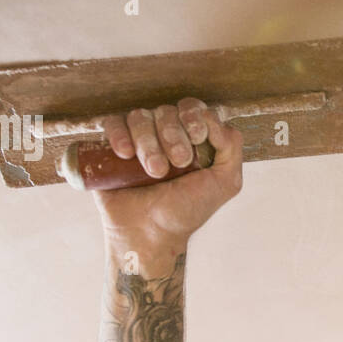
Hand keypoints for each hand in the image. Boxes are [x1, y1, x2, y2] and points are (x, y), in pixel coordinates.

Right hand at [91, 97, 242, 247]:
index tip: (196, 138)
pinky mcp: (110, 147)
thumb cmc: (186, 211)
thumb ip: (232, 148)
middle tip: (177, 163)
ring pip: (140, 116)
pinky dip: (119, 135)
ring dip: (148, 143)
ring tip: (154, 172)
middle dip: (173, 136)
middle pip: (166, 111)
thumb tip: (215, 119)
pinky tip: (125, 156)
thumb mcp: (225, 183)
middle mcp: (164, 134)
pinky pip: (112, 123)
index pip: (192, 107)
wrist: (150, 234)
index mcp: (191, 138)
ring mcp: (137, 139)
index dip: (193, 117)